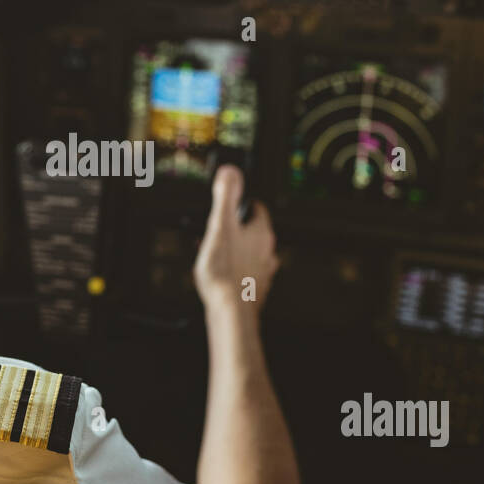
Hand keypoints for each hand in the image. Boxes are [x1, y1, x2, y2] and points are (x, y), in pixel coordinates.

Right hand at [193, 165, 278, 312]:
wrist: (230, 311)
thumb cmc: (225, 272)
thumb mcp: (220, 226)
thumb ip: (225, 197)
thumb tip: (230, 172)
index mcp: (261, 233)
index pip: (258, 210)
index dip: (244, 204)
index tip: (234, 203)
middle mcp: (267, 251)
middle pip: (254, 232)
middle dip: (236, 230)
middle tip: (218, 230)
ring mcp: (263, 271)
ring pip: (251, 254)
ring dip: (236, 251)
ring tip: (216, 253)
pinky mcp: (255, 289)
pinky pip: (246, 273)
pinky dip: (235, 270)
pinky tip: (221, 274)